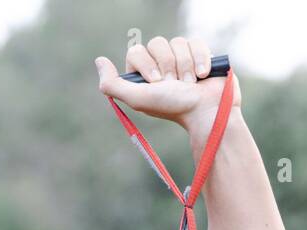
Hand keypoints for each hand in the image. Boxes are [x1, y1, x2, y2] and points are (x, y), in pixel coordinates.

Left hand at [95, 35, 240, 131]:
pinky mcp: (200, 54)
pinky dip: (200, 58)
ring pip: (177, 42)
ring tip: (190, 83)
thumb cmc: (172, 106)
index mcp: (143, 74)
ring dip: (184, 66)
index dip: (147, 65)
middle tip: (174, 85)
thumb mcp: (137, 99)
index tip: (157, 83)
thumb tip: (99, 61)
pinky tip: (203, 75)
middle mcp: (160, 64)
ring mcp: (180, 57)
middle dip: (167, 65)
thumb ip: (112, 84)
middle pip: (156, 43)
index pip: (136, 52)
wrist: (207, 110)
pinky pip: (195, 42)